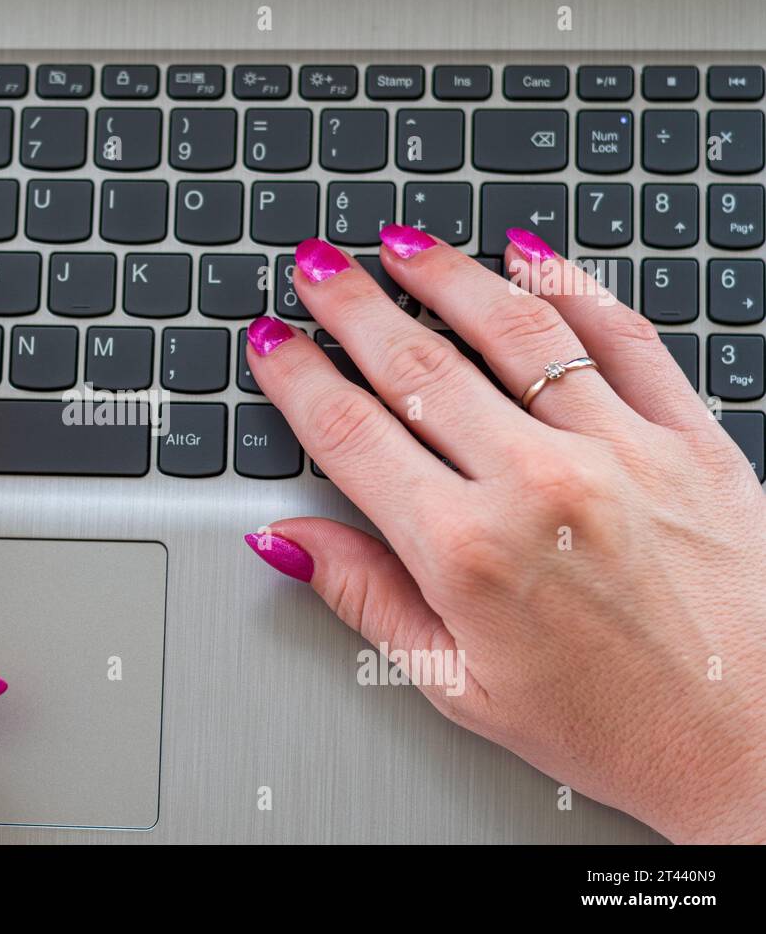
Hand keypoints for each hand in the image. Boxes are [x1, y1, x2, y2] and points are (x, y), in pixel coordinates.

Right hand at [243, 226, 765, 843]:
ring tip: (400, 245)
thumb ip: (365, 600)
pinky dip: (568, 285)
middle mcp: (542, 485)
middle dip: (352, 305)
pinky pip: (621, 335)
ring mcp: (622, 450)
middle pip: (419, 367)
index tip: (272, 345)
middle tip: (315, 265)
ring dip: (446, 277)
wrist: (756, 745)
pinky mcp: (690, 437)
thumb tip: (289, 541)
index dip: (299, 379)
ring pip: (514, 330)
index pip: (353, 436)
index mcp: (470, 552)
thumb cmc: (612, 726)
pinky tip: (527, 255)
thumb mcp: (457, 687)